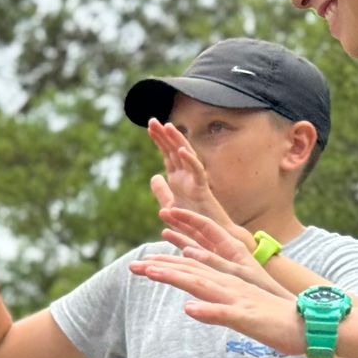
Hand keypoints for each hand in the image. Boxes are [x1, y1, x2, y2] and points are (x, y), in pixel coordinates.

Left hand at [129, 251, 305, 355]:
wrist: (308, 325)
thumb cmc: (272, 318)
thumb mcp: (237, 310)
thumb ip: (214, 305)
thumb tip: (190, 305)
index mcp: (226, 283)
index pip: (190, 271)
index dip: (165, 266)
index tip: (140, 263)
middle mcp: (229, 286)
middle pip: (189, 273)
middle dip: (161, 268)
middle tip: (132, 266)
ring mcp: (237, 299)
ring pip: (202, 286)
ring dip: (177, 278)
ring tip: (152, 273)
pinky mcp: (248, 316)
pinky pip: (226, 314)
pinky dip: (208, 311)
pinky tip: (189, 309)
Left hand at [145, 120, 242, 239]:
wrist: (208, 237)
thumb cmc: (192, 221)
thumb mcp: (171, 205)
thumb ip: (162, 191)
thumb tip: (154, 176)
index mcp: (178, 178)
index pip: (167, 154)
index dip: (159, 140)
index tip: (150, 126)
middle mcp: (186, 176)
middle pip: (174, 151)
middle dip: (164, 136)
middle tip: (152, 120)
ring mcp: (195, 181)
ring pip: (186, 157)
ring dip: (177, 141)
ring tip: (167, 126)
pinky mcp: (203, 190)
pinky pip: (198, 172)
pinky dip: (190, 161)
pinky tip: (181, 150)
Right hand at [157, 204, 290, 299]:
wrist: (282, 310)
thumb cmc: (265, 291)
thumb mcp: (239, 274)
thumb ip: (213, 262)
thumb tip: (187, 250)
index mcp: (232, 247)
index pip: (207, 226)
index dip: (188, 217)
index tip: (172, 210)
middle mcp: (227, 252)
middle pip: (200, 234)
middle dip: (181, 225)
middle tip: (163, 214)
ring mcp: (225, 264)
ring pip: (198, 249)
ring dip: (180, 242)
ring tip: (163, 233)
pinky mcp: (223, 277)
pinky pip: (200, 263)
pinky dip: (186, 258)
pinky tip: (178, 256)